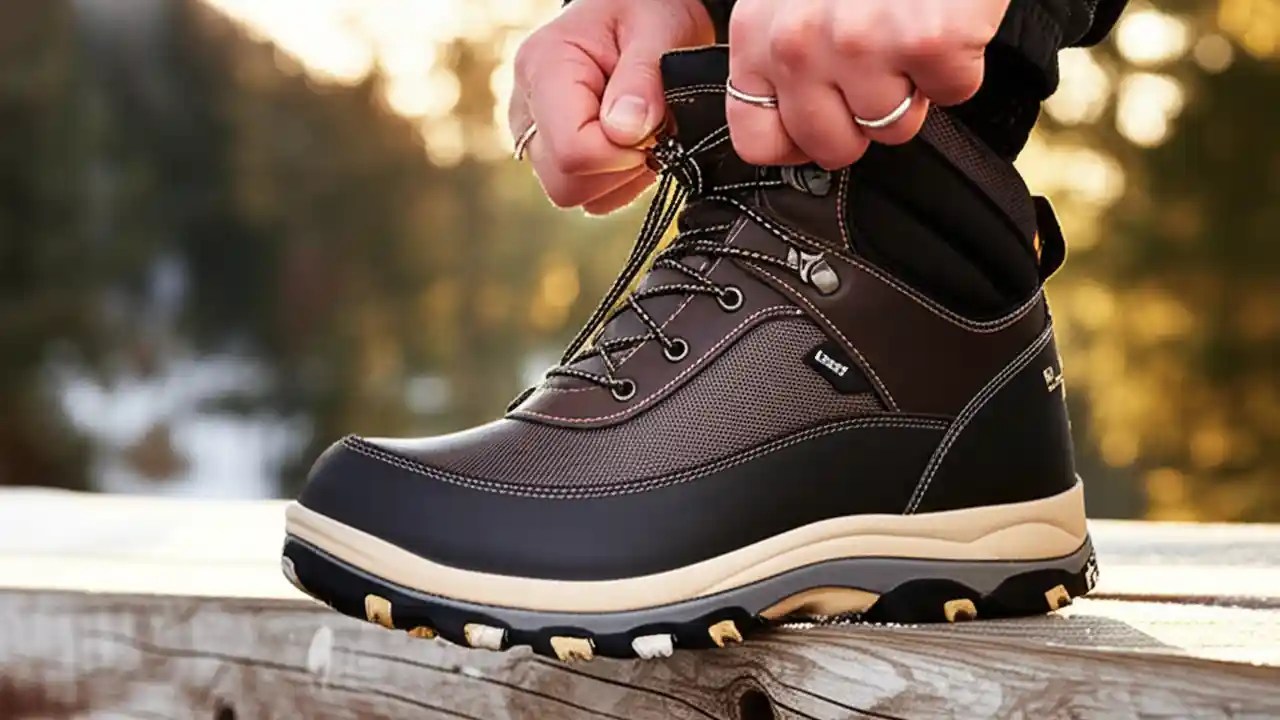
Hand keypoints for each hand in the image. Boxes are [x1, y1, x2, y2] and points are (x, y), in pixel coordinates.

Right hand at [509, 0, 713, 214]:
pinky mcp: (550, 156)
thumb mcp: (658, 30)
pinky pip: (587, 197)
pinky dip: (617, 180)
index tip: (652, 127)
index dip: (622, 154)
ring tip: (640, 128)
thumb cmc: (645, 11)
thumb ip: (643, 80)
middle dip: (619, 168)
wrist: (636, 11)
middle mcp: (526, 108)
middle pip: (565, 184)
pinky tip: (628, 142)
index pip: (572, 151)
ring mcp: (534, 137)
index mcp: (544, 68)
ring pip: (575, 195)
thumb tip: (626, 134)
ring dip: (620, 174)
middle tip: (650, 129)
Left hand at [726, 0, 1008, 168]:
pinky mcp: (927, 40)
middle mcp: (798, 43)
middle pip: (832, 146)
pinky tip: (947, 16)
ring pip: (895, 126)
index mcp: (758, 31)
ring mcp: (861, 43)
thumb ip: (783, 51)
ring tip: (911, 25)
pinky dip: (962, 60)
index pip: (758, 140)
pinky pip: (954, 92)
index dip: (800, 140)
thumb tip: (794, 130)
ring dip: (916, 85)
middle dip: (865, 118)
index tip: (826, 120)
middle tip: (882, 64)